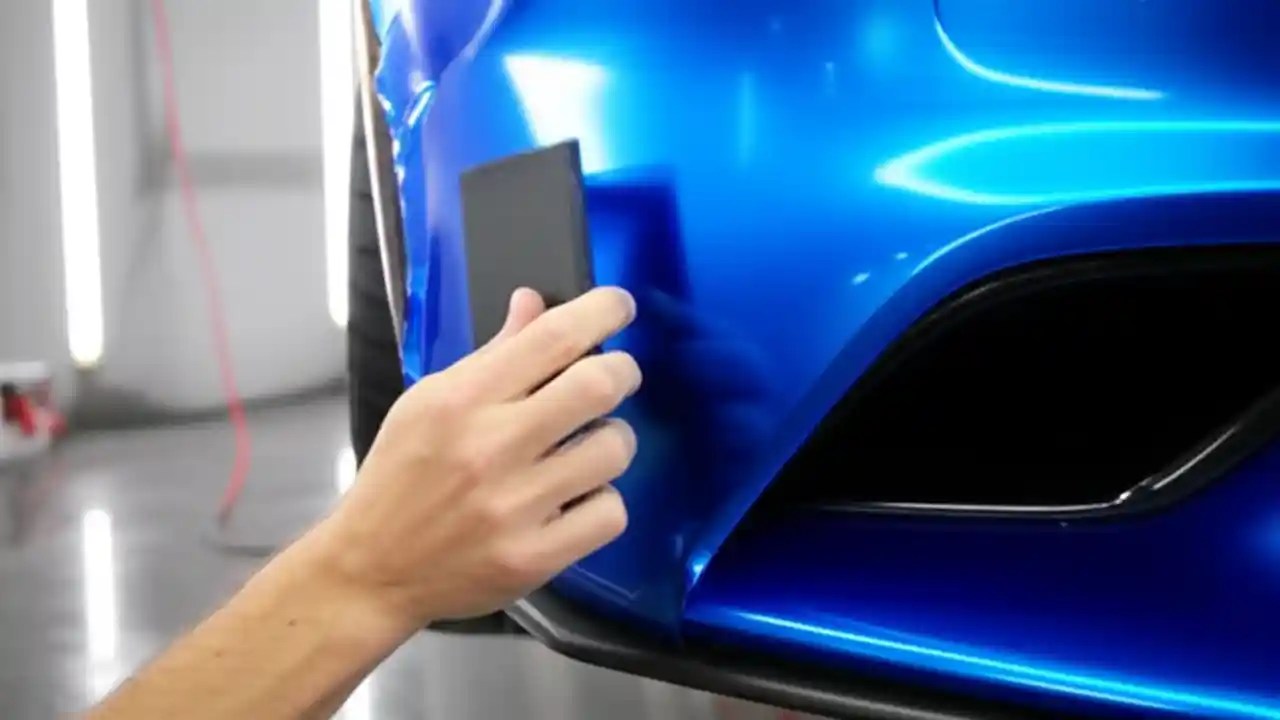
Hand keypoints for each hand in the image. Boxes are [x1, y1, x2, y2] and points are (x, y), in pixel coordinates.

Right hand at [316, 287, 640, 631]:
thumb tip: (536, 302)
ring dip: (613, 440)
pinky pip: (610, 513)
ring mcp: (514, 507)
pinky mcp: (533, 558)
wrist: (371, 569)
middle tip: (618, 377)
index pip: (551, 337)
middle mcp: (491, 448)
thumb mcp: (429, 401)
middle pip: (597, 386)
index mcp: (462, 399)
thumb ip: (491, 354)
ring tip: (589, 447)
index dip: (601, 311)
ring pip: (614, 450)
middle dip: (623, 372)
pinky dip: (603, 502)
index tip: (620, 305)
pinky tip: (576, 500)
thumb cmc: (401, 476)